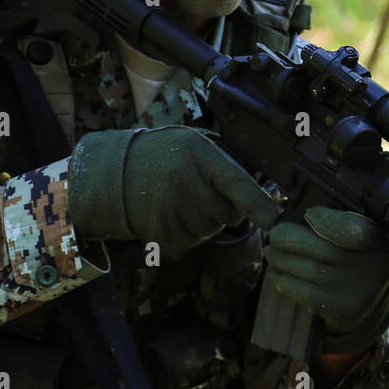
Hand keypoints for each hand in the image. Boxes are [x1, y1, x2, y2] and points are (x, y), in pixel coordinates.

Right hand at [68, 125, 279, 255]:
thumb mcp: (194, 145)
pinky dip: (183, 235)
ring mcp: (170, 207)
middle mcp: (185, 180)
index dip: (259, 204)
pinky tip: (167, 214)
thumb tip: (263, 198)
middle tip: (197, 191)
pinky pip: (187, 244)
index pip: (237, 183)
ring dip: (201, 223)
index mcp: (200, 154)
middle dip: (222, 209)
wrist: (113, 171)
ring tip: (177, 200)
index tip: (274, 220)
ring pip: (209, 232)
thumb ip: (225, 166)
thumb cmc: (165, 156)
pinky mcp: (158, 230)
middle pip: (228, 215)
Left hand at [264, 207, 388, 352]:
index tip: (309, 213)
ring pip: (305, 269)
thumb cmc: (358, 254)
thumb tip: (300, 217)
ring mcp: (349, 288)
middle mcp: (365, 265)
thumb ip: (340, 221)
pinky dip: (283, 281)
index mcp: (374, 239)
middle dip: (289, 239)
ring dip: (280, 260)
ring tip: (271, 253)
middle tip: (274, 235)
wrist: (372, 298)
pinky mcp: (336, 308)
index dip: (328, 220)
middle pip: (319, 248)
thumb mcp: (363, 233)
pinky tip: (276, 274)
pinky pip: (301, 291)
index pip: (352, 228)